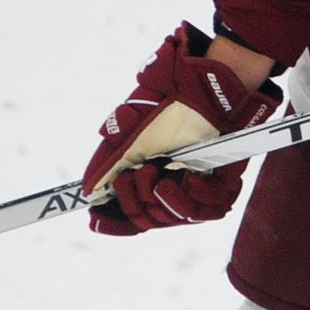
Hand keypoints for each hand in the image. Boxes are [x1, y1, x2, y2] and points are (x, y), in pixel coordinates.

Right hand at [83, 23, 280, 235]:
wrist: (208, 86)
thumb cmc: (169, 102)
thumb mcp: (131, 130)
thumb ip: (109, 161)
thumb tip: (87, 189)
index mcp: (148, 173)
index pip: (130, 212)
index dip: (114, 222)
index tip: (97, 223)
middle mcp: (171, 184)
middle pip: (149, 219)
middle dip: (136, 202)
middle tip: (137, 175)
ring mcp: (196, 186)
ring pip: (176, 218)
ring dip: (163, 200)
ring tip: (159, 173)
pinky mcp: (222, 185)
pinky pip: (207, 211)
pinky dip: (193, 196)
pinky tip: (190, 177)